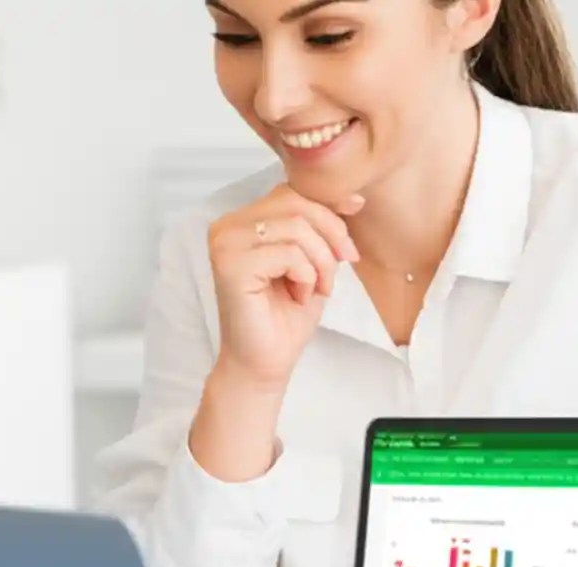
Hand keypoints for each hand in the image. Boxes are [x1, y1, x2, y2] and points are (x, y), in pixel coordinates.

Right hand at [207, 184, 364, 391]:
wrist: (264, 364)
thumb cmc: (285, 316)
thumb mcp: (312, 260)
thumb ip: (321, 227)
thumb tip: (353, 197)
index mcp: (241, 221)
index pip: (291, 191)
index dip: (328, 205)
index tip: (352, 227)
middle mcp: (226, 227)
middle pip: (295, 203)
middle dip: (331, 234)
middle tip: (339, 268)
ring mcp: (225, 244)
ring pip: (297, 227)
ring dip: (321, 262)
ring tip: (315, 288)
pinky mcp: (231, 265)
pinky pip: (289, 253)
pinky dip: (306, 276)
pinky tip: (298, 296)